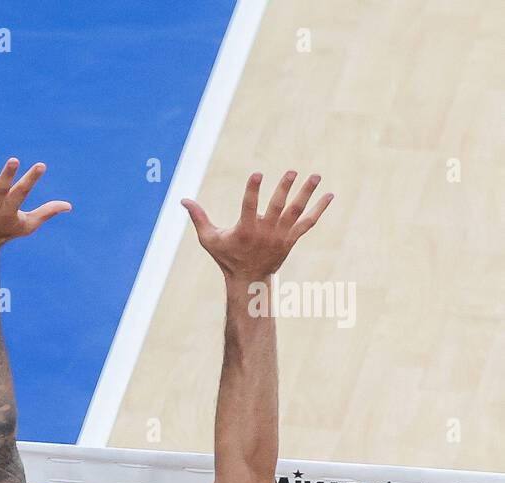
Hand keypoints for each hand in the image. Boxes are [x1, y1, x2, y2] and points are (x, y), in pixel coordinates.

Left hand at [0, 157, 70, 252]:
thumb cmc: (2, 232)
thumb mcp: (25, 225)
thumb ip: (46, 213)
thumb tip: (69, 205)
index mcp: (8, 208)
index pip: (22, 192)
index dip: (31, 179)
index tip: (41, 165)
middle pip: (1, 188)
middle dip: (7, 175)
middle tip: (13, 161)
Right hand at [182, 171, 332, 281]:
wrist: (249, 279)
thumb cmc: (226, 257)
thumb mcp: (209, 239)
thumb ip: (198, 218)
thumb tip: (183, 199)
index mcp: (245, 231)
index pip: (249, 206)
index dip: (253, 190)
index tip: (257, 174)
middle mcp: (265, 233)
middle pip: (277, 207)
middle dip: (284, 189)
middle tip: (291, 171)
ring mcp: (281, 236)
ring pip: (295, 212)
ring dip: (306, 193)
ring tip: (315, 176)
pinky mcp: (291, 239)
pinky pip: (308, 222)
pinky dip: (319, 209)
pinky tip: (329, 195)